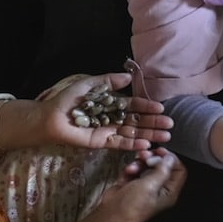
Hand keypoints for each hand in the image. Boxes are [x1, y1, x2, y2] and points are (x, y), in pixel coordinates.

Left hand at [36, 73, 173, 150]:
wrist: (52, 117)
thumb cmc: (69, 100)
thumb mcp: (91, 85)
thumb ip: (109, 81)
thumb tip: (129, 76)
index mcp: (112, 104)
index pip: (134, 106)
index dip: (147, 107)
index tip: (161, 108)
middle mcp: (114, 118)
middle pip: (138, 121)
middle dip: (154, 123)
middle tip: (170, 125)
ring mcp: (110, 131)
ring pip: (134, 133)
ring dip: (149, 135)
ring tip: (166, 137)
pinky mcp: (103, 142)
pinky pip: (121, 143)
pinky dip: (134, 144)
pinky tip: (146, 145)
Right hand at [98, 148, 187, 221]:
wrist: (110, 215)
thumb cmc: (131, 206)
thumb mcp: (149, 185)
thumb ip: (162, 170)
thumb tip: (171, 158)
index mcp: (169, 192)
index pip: (179, 171)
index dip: (171, 159)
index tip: (160, 152)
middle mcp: (160, 189)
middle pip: (163, 166)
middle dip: (153, 159)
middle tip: (145, 156)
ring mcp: (147, 186)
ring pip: (148, 167)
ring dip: (140, 164)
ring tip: (132, 167)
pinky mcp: (134, 184)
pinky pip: (136, 170)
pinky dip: (131, 169)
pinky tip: (126, 173)